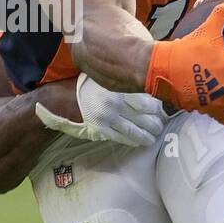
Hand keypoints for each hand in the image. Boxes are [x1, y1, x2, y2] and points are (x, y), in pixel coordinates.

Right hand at [35, 73, 166, 146]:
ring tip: (153, 138)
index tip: (162, 113)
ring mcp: (108, 117)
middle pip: (146, 118)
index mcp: (121, 88)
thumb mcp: (108, 79)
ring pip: (135, 130)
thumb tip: (150, 94)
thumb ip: (127, 85)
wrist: (61, 96)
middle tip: (160, 127)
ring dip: (147, 136)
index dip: (158, 110)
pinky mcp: (100, 128)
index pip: (149, 103)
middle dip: (156, 125)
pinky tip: (139, 142)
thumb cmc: (88, 86)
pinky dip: (132, 141)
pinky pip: (121, 137)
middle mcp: (116, 102)